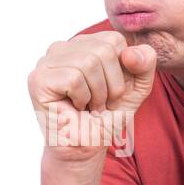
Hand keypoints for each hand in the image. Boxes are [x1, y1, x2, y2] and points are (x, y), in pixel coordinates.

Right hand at [27, 31, 156, 162]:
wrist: (87, 145)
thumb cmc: (107, 116)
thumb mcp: (136, 87)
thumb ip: (145, 63)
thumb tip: (131, 52)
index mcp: (84, 43)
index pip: (114, 39)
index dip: (121, 71)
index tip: (111, 91)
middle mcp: (63, 47)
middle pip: (103, 50)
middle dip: (111, 84)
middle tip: (100, 103)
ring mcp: (47, 61)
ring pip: (88, 62)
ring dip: (96, 94)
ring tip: (88, 106)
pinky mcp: (38, 78)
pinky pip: (73, 78)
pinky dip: (82, 98)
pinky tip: (74, 108)